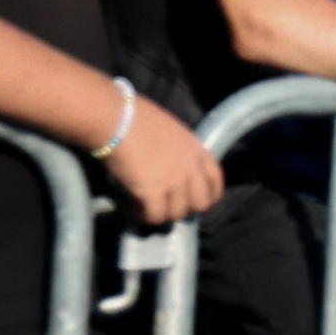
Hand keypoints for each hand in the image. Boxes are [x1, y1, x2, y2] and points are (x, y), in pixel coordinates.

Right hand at [108, 98, 225, 228]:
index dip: (209, 196)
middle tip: (167, 205)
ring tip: (146, 206)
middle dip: (185, 209)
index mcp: (196, 148)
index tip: (197, 202)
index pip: (215, 180)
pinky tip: (133, 207)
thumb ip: (179, 150)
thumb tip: (170, 165)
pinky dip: (144, 216)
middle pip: (200, 204)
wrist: (119, 119)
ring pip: (177, 214)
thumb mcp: (172, 131)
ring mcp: (174, 181)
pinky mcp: (153, 192)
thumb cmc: (139, 117)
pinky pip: (155, 216)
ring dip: (162, 213)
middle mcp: (190, 167)